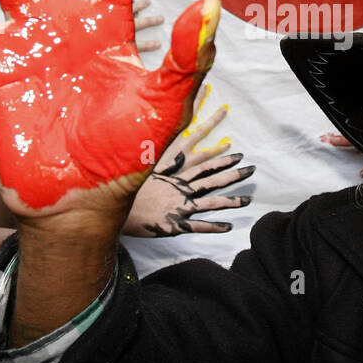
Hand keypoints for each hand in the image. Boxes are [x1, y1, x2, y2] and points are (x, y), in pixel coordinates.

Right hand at [123, 96, 253, 236]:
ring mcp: (179, 205)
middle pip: (210, 176)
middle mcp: (180, 186)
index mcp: (172, 172)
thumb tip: (153, 136)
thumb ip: (150, 153)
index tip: (232, 145)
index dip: (217, 152)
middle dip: (230, 171)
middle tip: (250, 167)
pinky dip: (214, 227)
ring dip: (230, 201)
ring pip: (210, 200)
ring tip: (247, 200)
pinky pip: (198, 226)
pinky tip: (229, 227)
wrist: (112, 209)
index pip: (197, 156)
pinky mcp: (176, 223)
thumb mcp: (137, 166)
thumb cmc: (124, 187)